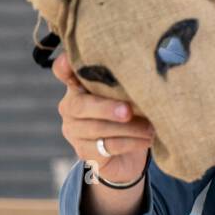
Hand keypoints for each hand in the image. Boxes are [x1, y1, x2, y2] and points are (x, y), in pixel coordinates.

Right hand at [53, 54, 153, 184]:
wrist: (128, 155)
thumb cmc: (129, 115)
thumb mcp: (127, 95)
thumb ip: (126, 84)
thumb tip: (146, 76)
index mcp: (79, 86)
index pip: (63, 72)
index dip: (64, 67)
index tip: (68, 60)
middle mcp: (71, 107)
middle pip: (81, 105)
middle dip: (107, 108)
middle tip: (128, 110)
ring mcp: (74, 131)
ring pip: (97, 128)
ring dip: (128, 128)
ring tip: (150, 127)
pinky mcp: (85, 152)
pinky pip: (108, 147)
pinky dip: (131, 142)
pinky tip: (147, 139)